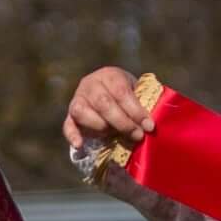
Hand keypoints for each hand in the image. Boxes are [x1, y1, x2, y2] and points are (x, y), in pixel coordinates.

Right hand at [62, 66, 150, 181]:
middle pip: (103, 103)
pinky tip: (80, 145)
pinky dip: (72, 135)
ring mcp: (78, 99)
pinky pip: (67, 125)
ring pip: (82, 112)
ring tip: (115, 135)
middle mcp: (90, 84)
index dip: (136, 110)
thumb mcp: (137, 94)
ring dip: (101, 127)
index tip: (149, 126)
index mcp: (110, 75)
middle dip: (122, 122)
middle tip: (137, 135)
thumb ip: (144, 104)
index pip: (121, 92)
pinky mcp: (70, 116)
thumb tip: (153, 124)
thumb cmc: (129, 98)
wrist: (109, 95)